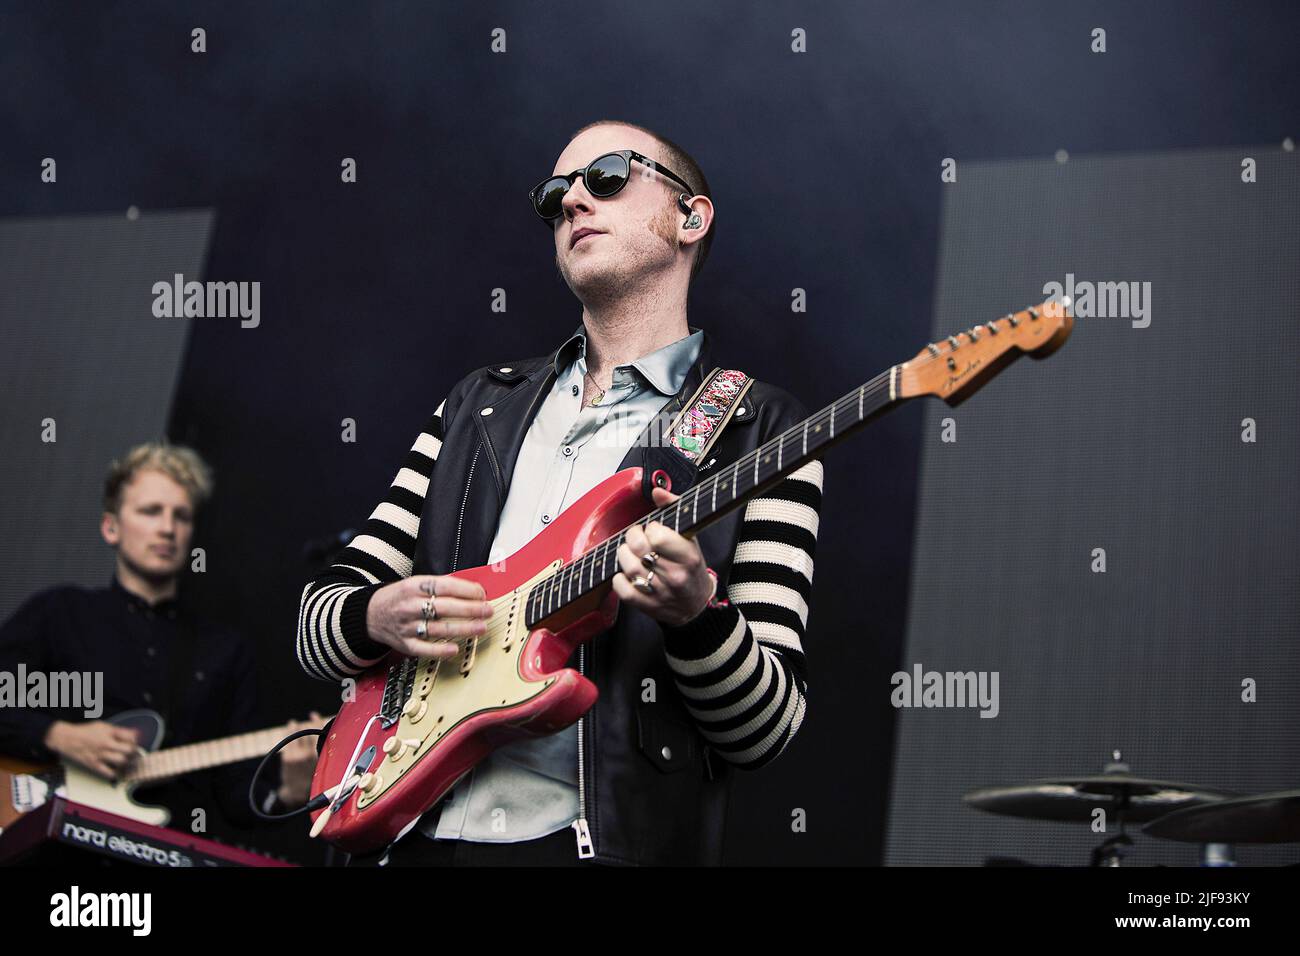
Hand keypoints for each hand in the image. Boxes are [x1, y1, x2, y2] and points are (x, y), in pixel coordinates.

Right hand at [43, 720, 140, 779]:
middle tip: (133, 752)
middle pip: (128, 750)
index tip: (135, 741)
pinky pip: (109, 772)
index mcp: (109, 732)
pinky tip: (117, 769)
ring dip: (127, 761)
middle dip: (134, 751)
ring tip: (126, 760)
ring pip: (121, 761)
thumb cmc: (85, 732)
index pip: (130, 736)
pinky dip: (115, 772)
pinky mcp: (94, 765)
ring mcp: (100, 755)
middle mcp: (106, 744)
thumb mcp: (103, 726)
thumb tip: (135, 733)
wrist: (67, 739)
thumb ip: (119, 730)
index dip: (136, 739)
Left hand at [276, 711, 322, 805]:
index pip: (319, 734)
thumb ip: (324, 753)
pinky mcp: (288, 758)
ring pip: (295, 736)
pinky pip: (288, 742)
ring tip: (292, 724)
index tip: (314, 714)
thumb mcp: (322, 766)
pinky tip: (288, 731)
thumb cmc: (311, 778)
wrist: (296, 792)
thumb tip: (328, 736)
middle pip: (307, 733)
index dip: (317, 722)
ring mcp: (297, 756)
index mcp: (319, 757)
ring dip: (294, 727)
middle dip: (309, 723)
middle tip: (311, 716)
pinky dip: (287, 734)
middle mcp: (308, 755)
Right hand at [366, 575, 493, 659]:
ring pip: (438, 628)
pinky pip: (424, 649)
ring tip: (481, 628)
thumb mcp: (415, 583)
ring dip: (463, 629)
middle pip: (445, 607)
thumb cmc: (399, 597)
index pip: (444, 585)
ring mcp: (407, 626)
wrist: (370, 614)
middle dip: (470, 609)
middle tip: (487, 611)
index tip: (482, 594)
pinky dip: (440, 651)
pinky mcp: (405, 644)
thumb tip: (472, 590)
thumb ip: (441, 586)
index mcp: (414, 586)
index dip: (466, 590)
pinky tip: (455, 649)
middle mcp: (410, 606)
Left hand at [612, 487, 716, 627]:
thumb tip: (657, 490)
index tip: (654, 530)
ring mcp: (660, 593)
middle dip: (632, 537)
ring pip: (629, 567)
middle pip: (639, 549)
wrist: (696, 605)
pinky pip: (623, 590)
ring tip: (631, 552)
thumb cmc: (691, 568)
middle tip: (636, 537)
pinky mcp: (647, 606)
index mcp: (688, 557)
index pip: (658, 536)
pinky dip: (619, 579)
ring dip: (624, 555)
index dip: (651, 528)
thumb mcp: (690, 537)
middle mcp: (675, 576)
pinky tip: (627, 573)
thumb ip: (674, 509)